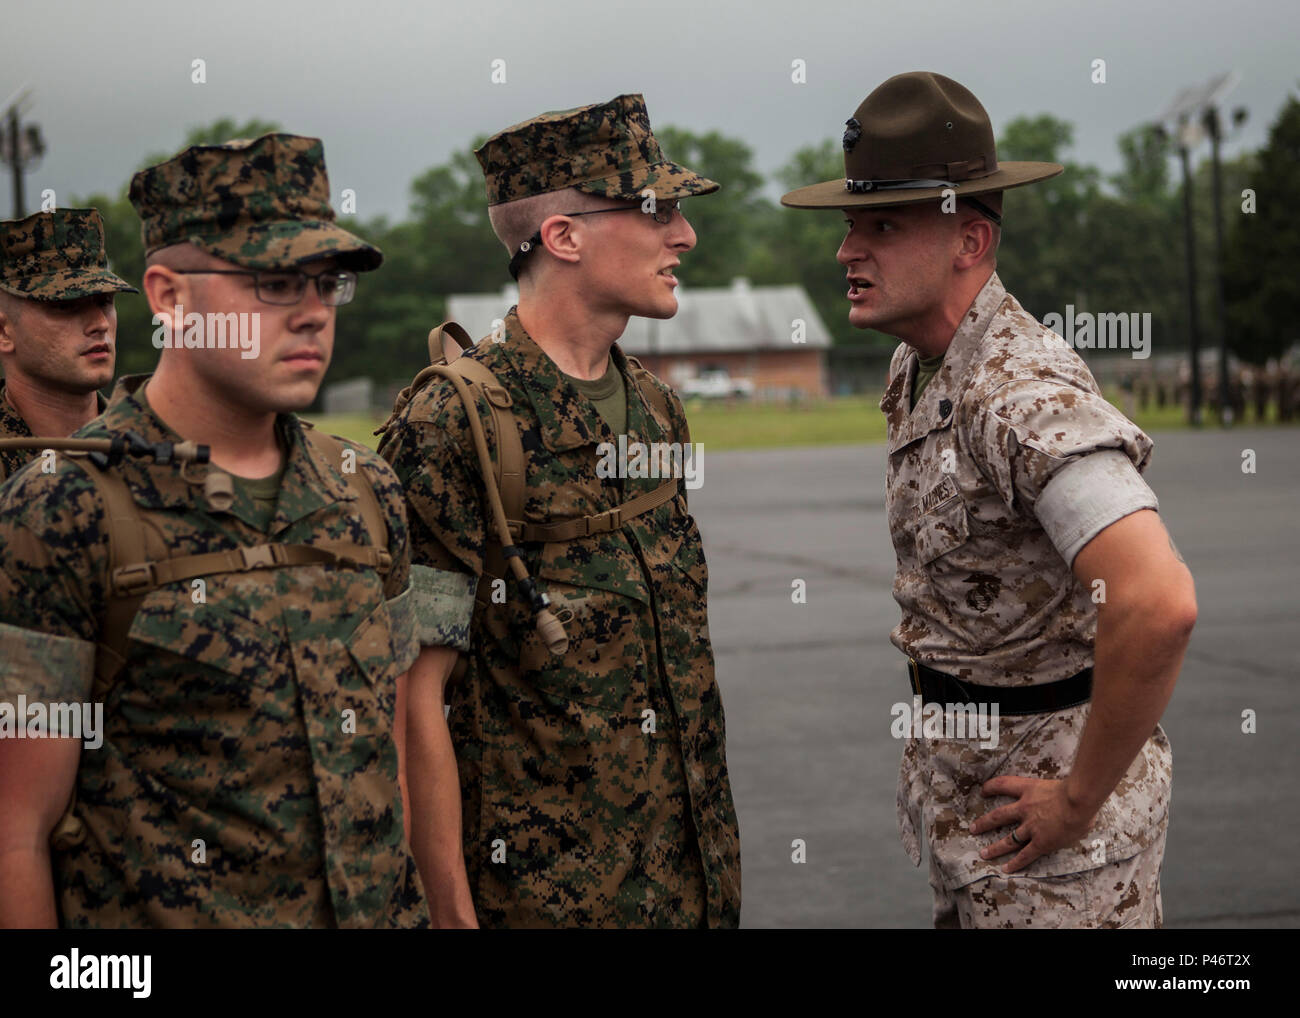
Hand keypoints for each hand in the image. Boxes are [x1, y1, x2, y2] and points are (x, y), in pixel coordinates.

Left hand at [968, 776, 1095, 873]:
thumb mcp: (1059, 784)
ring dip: (995, 848)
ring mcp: (1031, 827)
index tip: (983, 790)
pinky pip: (1025, 855)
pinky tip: (1006, 869)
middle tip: (972, 829)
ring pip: (1008, 840)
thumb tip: (1064, 799)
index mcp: (1028, 790)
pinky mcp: (1040, 842)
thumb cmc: (1075, 791)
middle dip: (984, 823)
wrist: (1078, 801)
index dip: (991, 787)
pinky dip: (1015, 863)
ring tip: (984, 854)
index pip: (1003, 784)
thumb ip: (1055, 792)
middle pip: (998, 816)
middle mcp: (1025, 808)